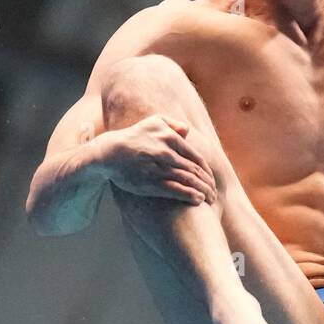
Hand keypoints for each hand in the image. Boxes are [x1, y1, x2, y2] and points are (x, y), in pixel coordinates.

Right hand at [100, 114, 216, 202]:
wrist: (108, 152)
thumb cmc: (133, 137)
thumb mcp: (153, 122)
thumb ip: (173, 125)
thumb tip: (187, 132)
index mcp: (170, 138)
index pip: (196, 158)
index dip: (207, 171)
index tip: (211, 181)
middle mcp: (167, 153)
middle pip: (196, 171)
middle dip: (208, 184)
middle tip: (215, 194)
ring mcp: (159, 168)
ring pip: (189, 181)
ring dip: (203, 191)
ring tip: (210, 200)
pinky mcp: (151, 182)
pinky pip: (177, 190)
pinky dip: (191, 195)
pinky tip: (198, 201)